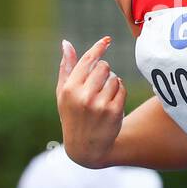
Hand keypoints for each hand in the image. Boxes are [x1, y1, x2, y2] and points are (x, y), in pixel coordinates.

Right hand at [56, 37, 125, 167]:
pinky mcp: (115, 112)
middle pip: (104, 67)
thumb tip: (66, 43)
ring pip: (115, 78)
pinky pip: (122, 89)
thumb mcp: (63, 93)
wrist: (86, 148)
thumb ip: (66, 67)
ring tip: (103, 97)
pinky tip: (110, 103)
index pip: (88, 61)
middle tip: (98, 84)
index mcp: (69, 89)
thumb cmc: (72, 115)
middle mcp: (84, 96)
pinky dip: (119, 93)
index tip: (107, 39)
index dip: (99, 48)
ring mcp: (100, 104)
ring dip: (112, 83)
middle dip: (104, 71)